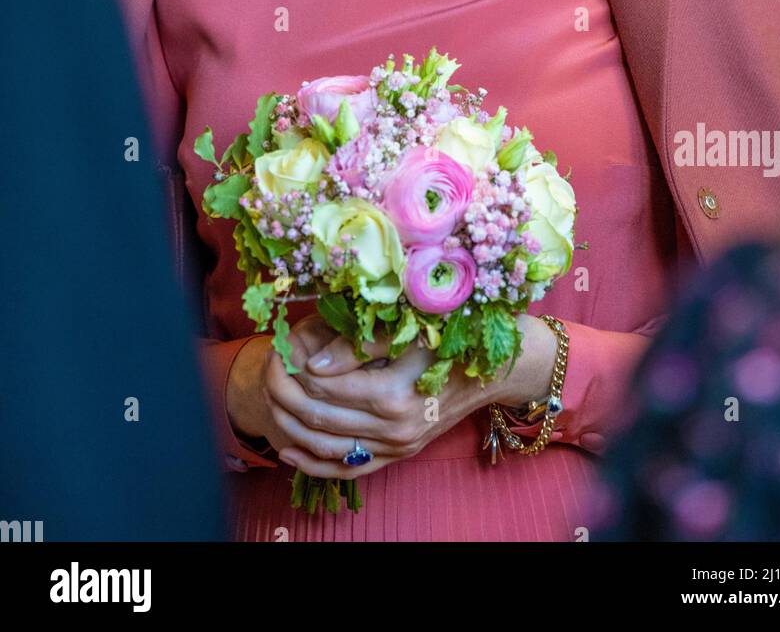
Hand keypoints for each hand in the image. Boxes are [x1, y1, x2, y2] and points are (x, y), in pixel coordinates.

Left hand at [273, 312, 559, 479]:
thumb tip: (312, 361)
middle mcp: (393, 428)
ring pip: (325, 445)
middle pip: (316, 415)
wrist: (498, 367)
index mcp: (393, 392)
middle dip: (281, 390)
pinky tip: (289, 449)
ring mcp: (397, 447)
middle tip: (268, 363)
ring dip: (289, 423)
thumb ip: (361, 341)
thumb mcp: (411, 324)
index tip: (278, 341)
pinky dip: (314, 464)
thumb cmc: (456, 332)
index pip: (321, 383)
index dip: (291, 362)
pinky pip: (348, 469)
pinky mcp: (400, 456)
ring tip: (271, 395)